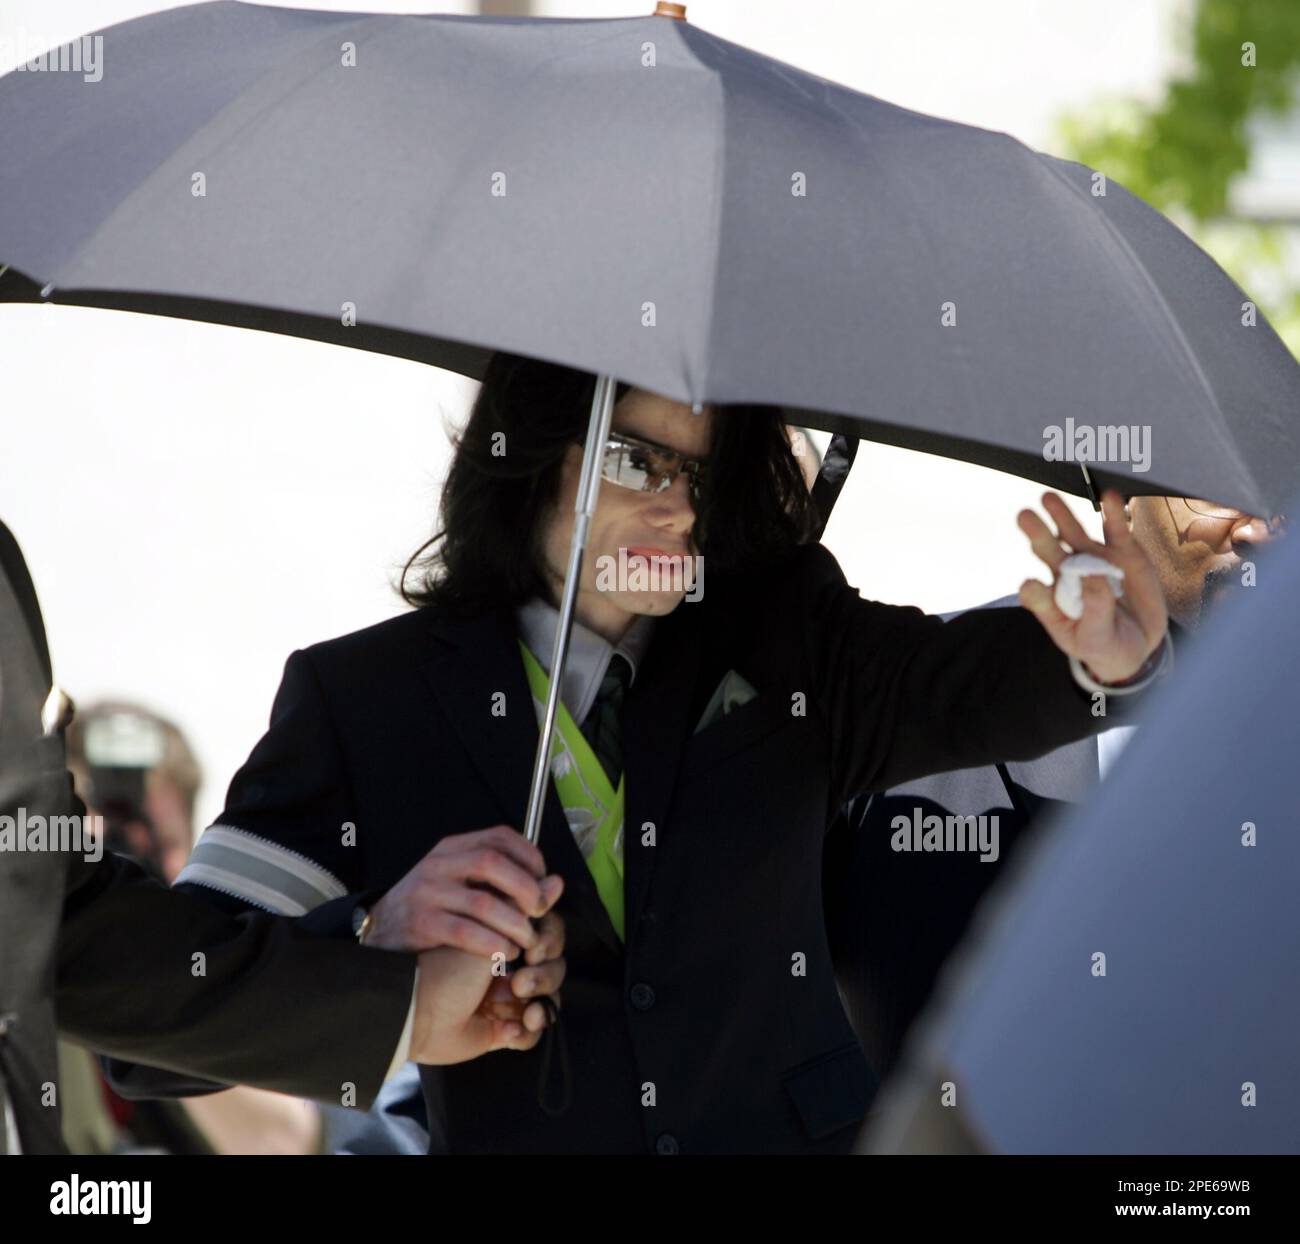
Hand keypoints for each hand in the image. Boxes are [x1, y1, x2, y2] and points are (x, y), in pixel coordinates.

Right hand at [363, 825, 563, 956]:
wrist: (380, 930)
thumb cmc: (433, 905)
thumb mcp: (462, 881)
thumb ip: (505, 880)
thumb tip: (556, 883)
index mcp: (453, 848)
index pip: (499, 837)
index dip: (529, 856)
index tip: (544, 880)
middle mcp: (439, 864)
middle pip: (492, 862)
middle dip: (525, 888)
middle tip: (540, 912)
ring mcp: (428, 892)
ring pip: (483, 903)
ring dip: (514, 924)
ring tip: (526, 941)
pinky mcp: (422, 923)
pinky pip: (466, 933)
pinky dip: (493, 944)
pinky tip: (504, 953)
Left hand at [409, 909, 565, 1064]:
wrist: (421, 1013)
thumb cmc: (450, 966)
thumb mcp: (490, 929)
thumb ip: (523, 905)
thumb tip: (556, 879)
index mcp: (506, 940)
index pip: (548, 936)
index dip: (549, 941)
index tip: (534, 946)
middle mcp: (509, 968)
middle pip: (552, 967)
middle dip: (546, 974)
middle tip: (523, 978)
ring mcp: (507, 1000)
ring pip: (548, 1000)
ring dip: (540, 1003)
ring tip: (522, 1004)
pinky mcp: (501, 1030)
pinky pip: (531, 1034)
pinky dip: (528, 1032)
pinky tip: (515, 1028)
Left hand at [1017, 489, 1167, 682]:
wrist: (1139, 642)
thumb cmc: (1106, 644)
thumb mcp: (1097, 639)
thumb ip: (1094, 611)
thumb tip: (1091, 574)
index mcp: (1054, 602)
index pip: (1036, 594)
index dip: (1033, 590)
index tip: (1032, 587)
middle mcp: (1069, 576)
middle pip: (1048, 552)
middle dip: (1037, 534)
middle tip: (1024, 517)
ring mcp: (1094, 560)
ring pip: (1074, 534)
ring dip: (1062, 516)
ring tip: (1048, 498)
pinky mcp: (1122, 553)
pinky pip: (1116, 530)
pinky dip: (1112, 513)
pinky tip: (1108, 496)